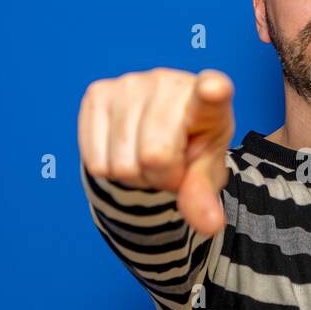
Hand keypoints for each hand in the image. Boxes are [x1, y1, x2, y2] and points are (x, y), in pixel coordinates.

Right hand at [78, 67, 234, 235]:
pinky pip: (95, 160)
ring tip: (148, 157)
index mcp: (209, 101)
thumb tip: (209, 226)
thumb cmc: (190, 148)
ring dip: (135, 175)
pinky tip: (125, 150)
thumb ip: (204, 195)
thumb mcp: (204, 172)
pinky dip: (110, 170)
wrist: (158, 131)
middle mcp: (169, 83)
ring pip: (122, 164)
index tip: (214, 89)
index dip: (213, 91)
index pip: (214, 92)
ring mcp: (130, 84)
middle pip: (154, 156)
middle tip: (169, 165)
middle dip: (161, 176)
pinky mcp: (97, 93)